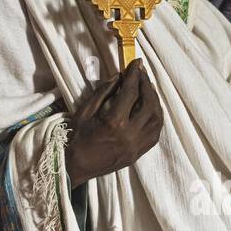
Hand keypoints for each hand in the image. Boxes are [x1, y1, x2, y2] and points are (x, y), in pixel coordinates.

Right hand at [63, 60, 162, 188]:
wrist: (74, 168)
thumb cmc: (75, 138)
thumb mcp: (84, 111)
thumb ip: (103, 92)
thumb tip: (119, 76)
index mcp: (114, 123)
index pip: (131, 93)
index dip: (135, 75)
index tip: (136, 63)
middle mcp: (130, 135)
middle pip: (149, 104)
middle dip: (147, 85)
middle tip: (142, 74)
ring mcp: (136, 146)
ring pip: (156, 119)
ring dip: (155, 101)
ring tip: (147, 89)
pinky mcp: (138, 154)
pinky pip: (155, 133)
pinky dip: (156, 118)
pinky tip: (150, 108)